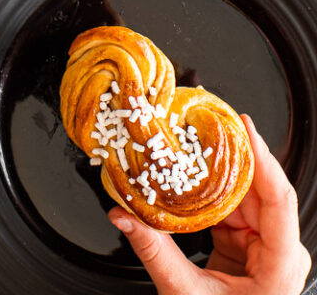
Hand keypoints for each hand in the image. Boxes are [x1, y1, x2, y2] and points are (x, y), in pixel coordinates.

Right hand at [108, 116, 310, 294]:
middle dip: (230, 159)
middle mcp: (282, 254)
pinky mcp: (252, 247)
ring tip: (195, 148)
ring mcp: (268, 249)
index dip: (262, 157)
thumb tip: (122, 216)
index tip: (244, 126)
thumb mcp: (185, 294)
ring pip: (245, 197)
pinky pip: (234, 209)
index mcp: (281, 266)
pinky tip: (197, 178)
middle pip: (259, 192)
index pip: (278, 199)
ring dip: (219, 175)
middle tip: (205, 128)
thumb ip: (154, 252)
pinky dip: (214, 194)